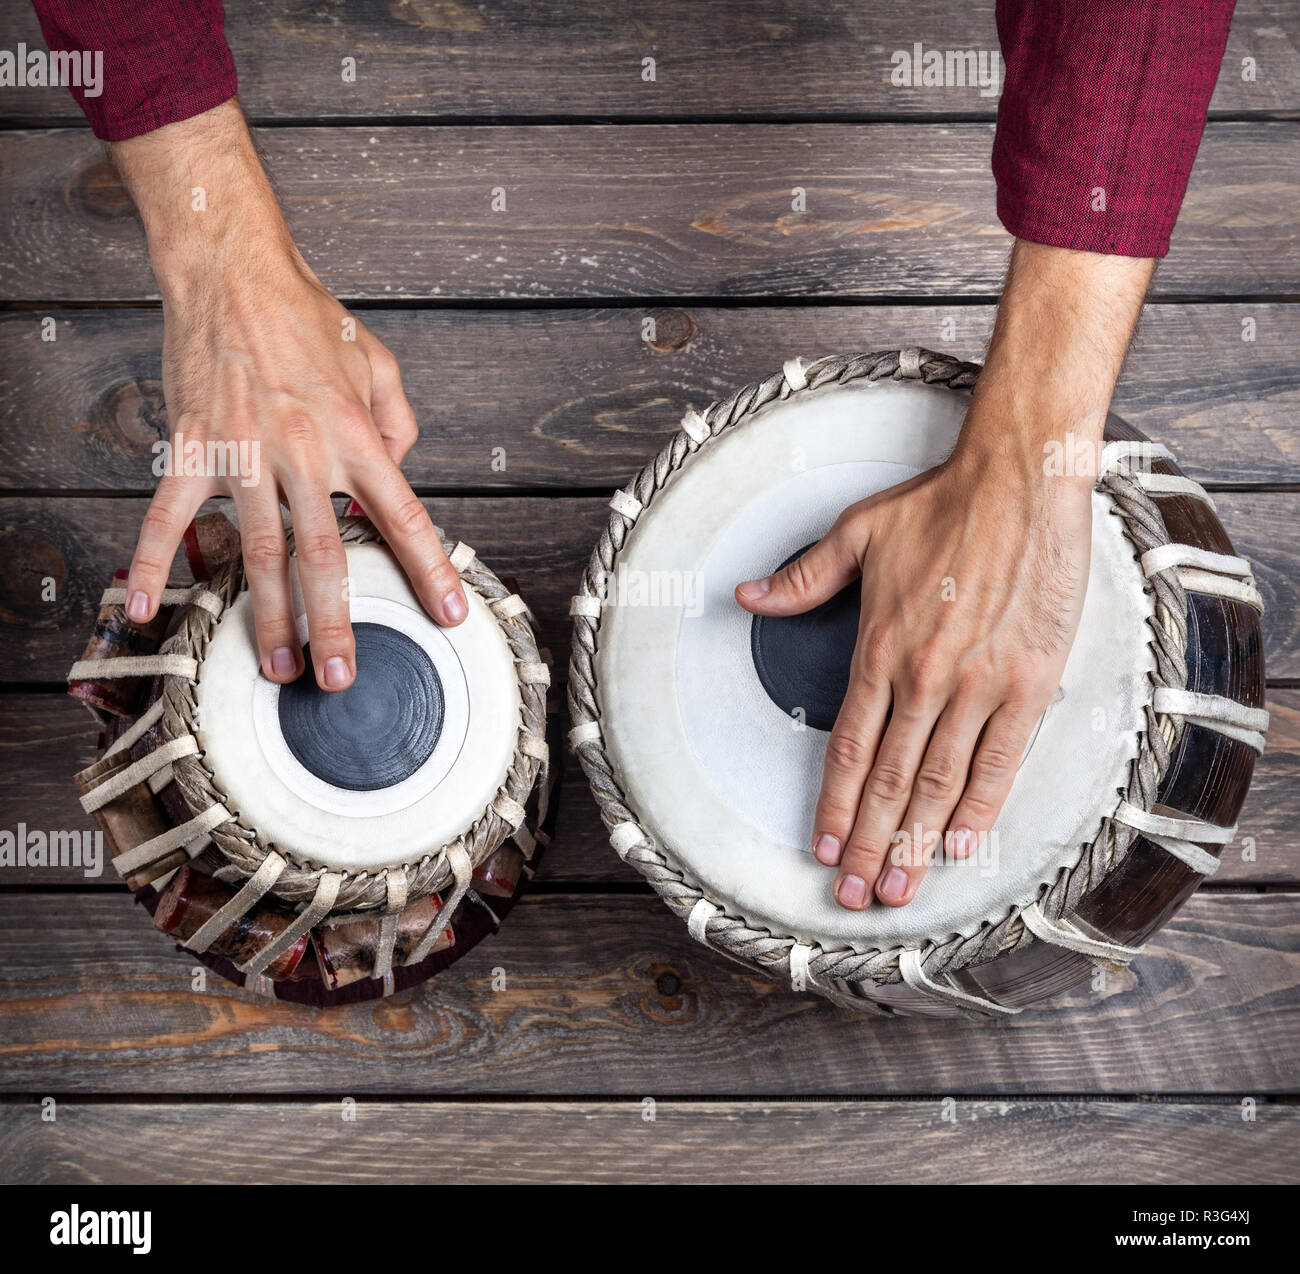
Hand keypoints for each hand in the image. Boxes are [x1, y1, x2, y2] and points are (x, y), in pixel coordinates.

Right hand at [111, 101, 466, 690]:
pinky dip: (154, 564)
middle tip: (340, 677)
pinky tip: (147, 609)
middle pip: (323, 554)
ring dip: (265, 616)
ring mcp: (242, 454)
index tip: (446, 615)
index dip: (428, 570)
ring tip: (276, 666)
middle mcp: (303, 451)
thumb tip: (400, 475)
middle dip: (335, 623)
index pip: (403, 514)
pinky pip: (167, 517)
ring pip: (255, 551)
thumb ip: (399, 423)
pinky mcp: (192, 448)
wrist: (232, 270)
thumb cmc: (307, 317)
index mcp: (356, 434)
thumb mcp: (379, 363)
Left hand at [737, 439, 1091, 908]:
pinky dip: (980, 809)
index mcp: (878, 649)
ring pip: (939, 783)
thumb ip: (802, 579)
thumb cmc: (940, 503)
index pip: (847, 748)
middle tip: (854, 895)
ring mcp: (980, 685)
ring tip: (898, 889)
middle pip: (888, 781)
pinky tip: (959, 845)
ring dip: (915, 841)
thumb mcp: (856, 534)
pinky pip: (1001, 761)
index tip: (820, 848)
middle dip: (867, 844)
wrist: (1021, 479)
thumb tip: (747, 595)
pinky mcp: (1030, 682)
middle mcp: (924, 678)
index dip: (831, 805)